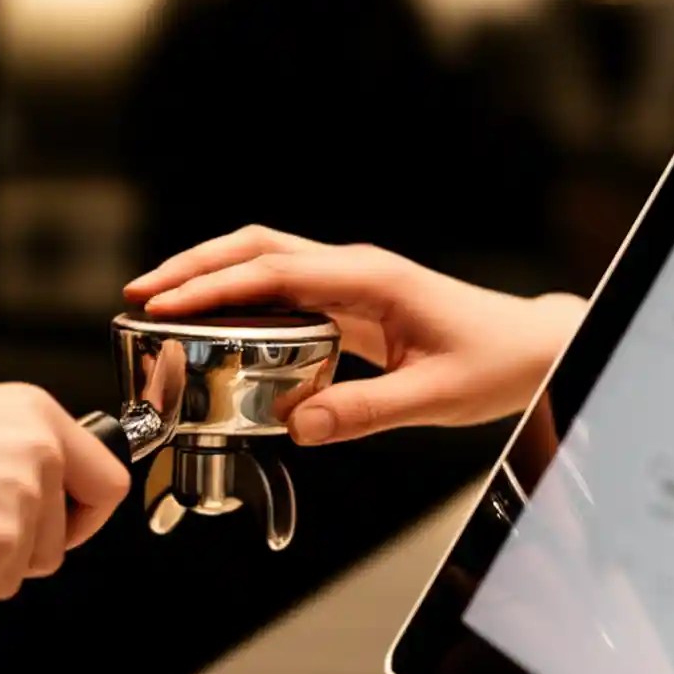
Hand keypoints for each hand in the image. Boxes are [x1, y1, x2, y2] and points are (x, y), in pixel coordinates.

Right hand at [0, 381, 130, 616]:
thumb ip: (15, 440)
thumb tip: (43, 474)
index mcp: (36, 413)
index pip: (107, 480)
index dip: (84, 517)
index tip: (60, 529)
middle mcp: (39, 451)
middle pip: (62, 539)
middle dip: (18, 552)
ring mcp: (19, 498)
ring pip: (26, 570)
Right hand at [124, 225, 586, 443]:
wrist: (531, 347)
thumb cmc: (495, 362)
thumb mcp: (435, 396)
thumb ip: (364, 411)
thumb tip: (295, 425)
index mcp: (370, 279)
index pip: (274, 273)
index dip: (213, 287)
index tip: (166, 305)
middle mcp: (354, 269)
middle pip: (256, 248)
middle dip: (195, 266)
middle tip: (142, 294)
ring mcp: (350, 281)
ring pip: (265, 261)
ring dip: (211, 274)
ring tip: (161, 302)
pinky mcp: (349, 300)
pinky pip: (282, 289)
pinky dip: (239, 298)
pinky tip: (215, 324)